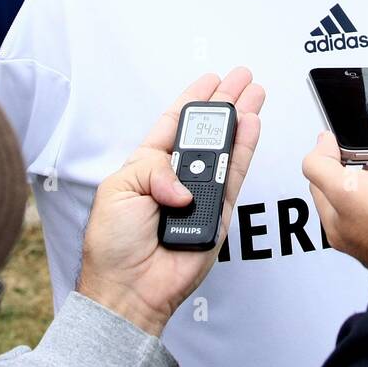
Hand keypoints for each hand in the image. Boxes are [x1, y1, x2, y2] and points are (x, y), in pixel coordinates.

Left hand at [76, 68, 263, 335]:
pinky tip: (251, 126)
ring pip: (227, 147)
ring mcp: (200, 192)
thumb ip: (152, 170)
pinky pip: (235, 174)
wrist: (130, 288)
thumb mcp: (118, 189)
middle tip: (242, 78)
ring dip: (241, 119)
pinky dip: (245, 148)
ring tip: (254, 94)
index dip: (192, 100)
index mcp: (147, 166)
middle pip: (207, 130)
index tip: (209, 79)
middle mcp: (176, 176)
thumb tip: (184, 180)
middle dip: (225, 101)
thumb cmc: (113, 246)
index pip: (174, 124)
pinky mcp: (219, 210)